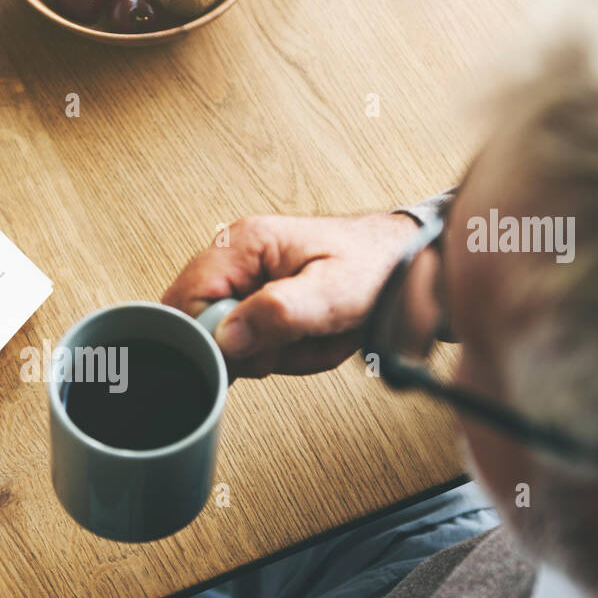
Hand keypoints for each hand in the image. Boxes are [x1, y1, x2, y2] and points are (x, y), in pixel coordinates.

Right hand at [162, 213, 420, 376]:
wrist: (409, 264)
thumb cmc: (379, 266)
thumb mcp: (333, 294)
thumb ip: (278, 314)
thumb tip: (226, 337)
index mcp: (246, 243)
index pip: (188, 301)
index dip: (215, 338)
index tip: (257, 349)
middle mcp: (238, 257)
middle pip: (205, 326)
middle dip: (254, 350)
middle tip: (298, 340)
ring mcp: (247, 279)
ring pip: (230, 342)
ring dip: (276, 354)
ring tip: (314, 336)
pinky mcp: (259, 300)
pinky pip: (251, 343)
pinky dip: (281, 353)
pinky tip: (308, 338)